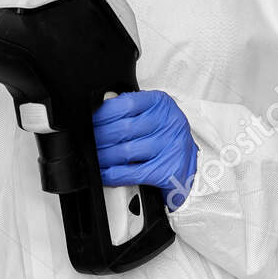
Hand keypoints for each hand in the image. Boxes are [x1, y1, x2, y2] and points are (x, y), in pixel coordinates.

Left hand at [92, 90, 197, 210]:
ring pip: (125, 151)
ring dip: (103, 156)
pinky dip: (113, 174)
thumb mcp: (153, 114)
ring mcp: (170, 148)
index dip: (103, 113)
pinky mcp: (168, 171)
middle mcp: (169, 123)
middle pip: (123, 129)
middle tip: (87, 141)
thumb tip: (99, 111)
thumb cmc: (165, 136)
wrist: (190, 164)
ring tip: (93, 157)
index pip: (126, 104)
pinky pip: (132, 173)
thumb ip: (130, 110)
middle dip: (99, 137)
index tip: (89, 120)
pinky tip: (104, 173)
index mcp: (162, 104)